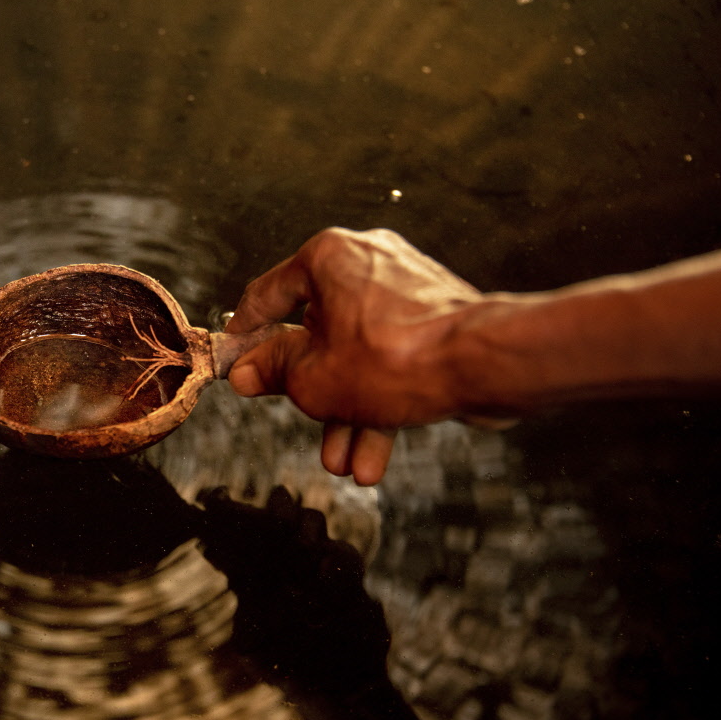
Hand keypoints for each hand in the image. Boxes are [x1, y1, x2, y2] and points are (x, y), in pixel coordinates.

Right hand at [226, 227, 482, 484]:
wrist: (485, 365)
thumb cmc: (399, 359)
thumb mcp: (313, 377)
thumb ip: (274, 372)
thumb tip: (247, 372)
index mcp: (327, 258)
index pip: (268, 295)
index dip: (245, 335)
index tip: (235, 361)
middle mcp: (365, 263)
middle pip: (317, 333)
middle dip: (312, 394)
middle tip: (297, 418)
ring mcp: (403, 289)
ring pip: (358, 356)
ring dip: (347, 413)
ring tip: (342, 461)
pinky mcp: (433, 317)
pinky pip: (392, 360)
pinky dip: (380, 403)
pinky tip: (372, 457)